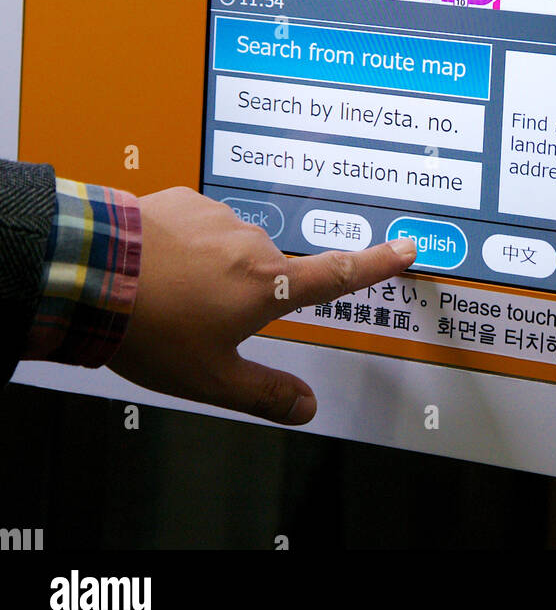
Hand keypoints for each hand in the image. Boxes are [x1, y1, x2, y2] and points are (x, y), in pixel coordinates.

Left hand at [108, 187, 416, 424]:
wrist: (94, 273)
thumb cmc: (154, 329)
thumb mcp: (211, 379)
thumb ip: (264, 393)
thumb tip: (307, 408)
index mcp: (269, 285)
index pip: (338, 274)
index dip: (376, 263)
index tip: (407, 247)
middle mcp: (252, 244)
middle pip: (269, 272)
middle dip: (247, 294)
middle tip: (202, 321)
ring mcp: (218, 216)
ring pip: (231, 248)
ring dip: (213, 269)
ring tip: (170, 297)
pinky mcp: (184, 200)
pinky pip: (198, 226)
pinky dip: (187, 246)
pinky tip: (158, 268)